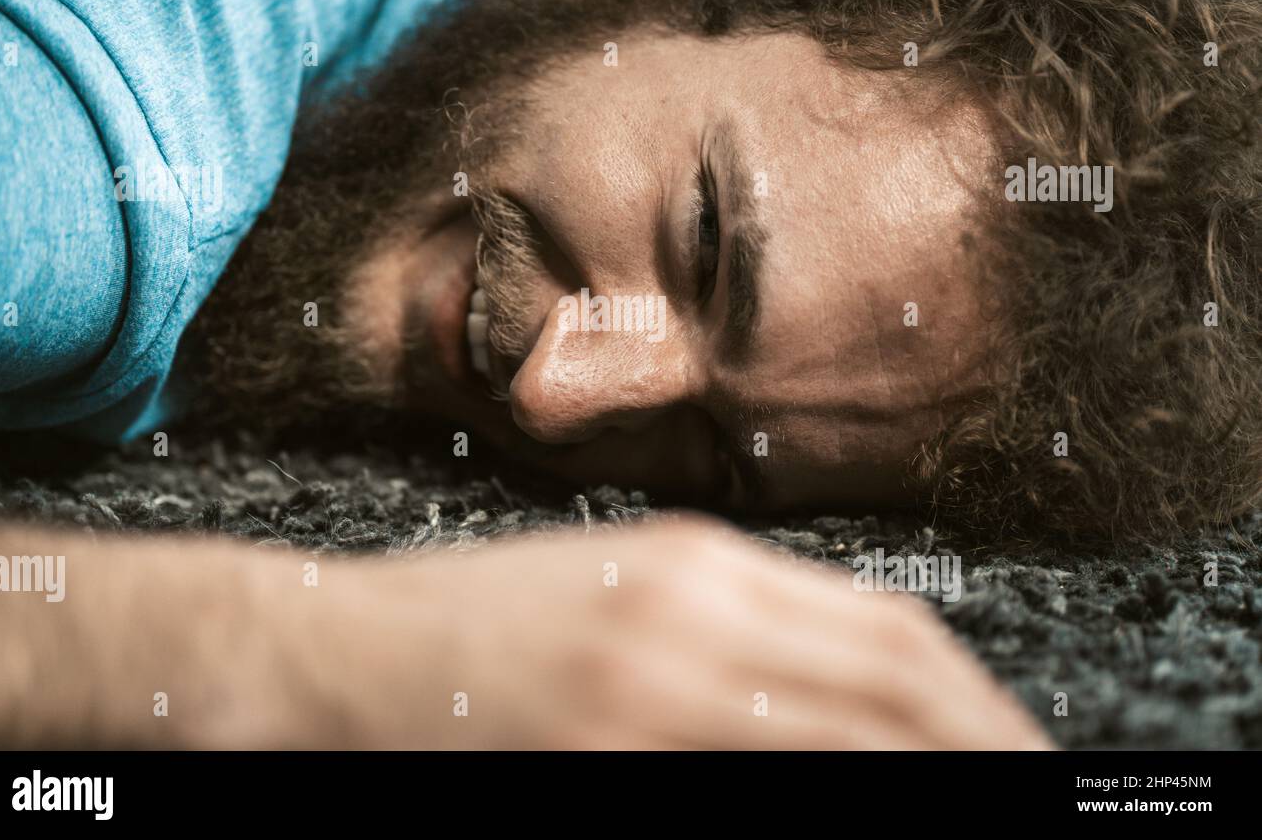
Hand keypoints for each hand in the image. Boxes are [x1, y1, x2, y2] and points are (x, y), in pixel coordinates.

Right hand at [258, 517, 1051, 748]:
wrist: (331, 651)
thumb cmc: (470, 626)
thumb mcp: (617, 589)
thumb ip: (731, 625)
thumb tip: (848, 686)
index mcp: (697, 561)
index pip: (887, 630)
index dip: (974, 699)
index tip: (1014, 742)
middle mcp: (687, 614)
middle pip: (892, 683)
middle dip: (982, 740)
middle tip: (1038, 781)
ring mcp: (645, 689)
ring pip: (845, 732)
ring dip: (928, 768)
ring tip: (992, 799)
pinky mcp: (604, 752)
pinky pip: (760, 776)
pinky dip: (830, 789)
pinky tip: (863, 806)